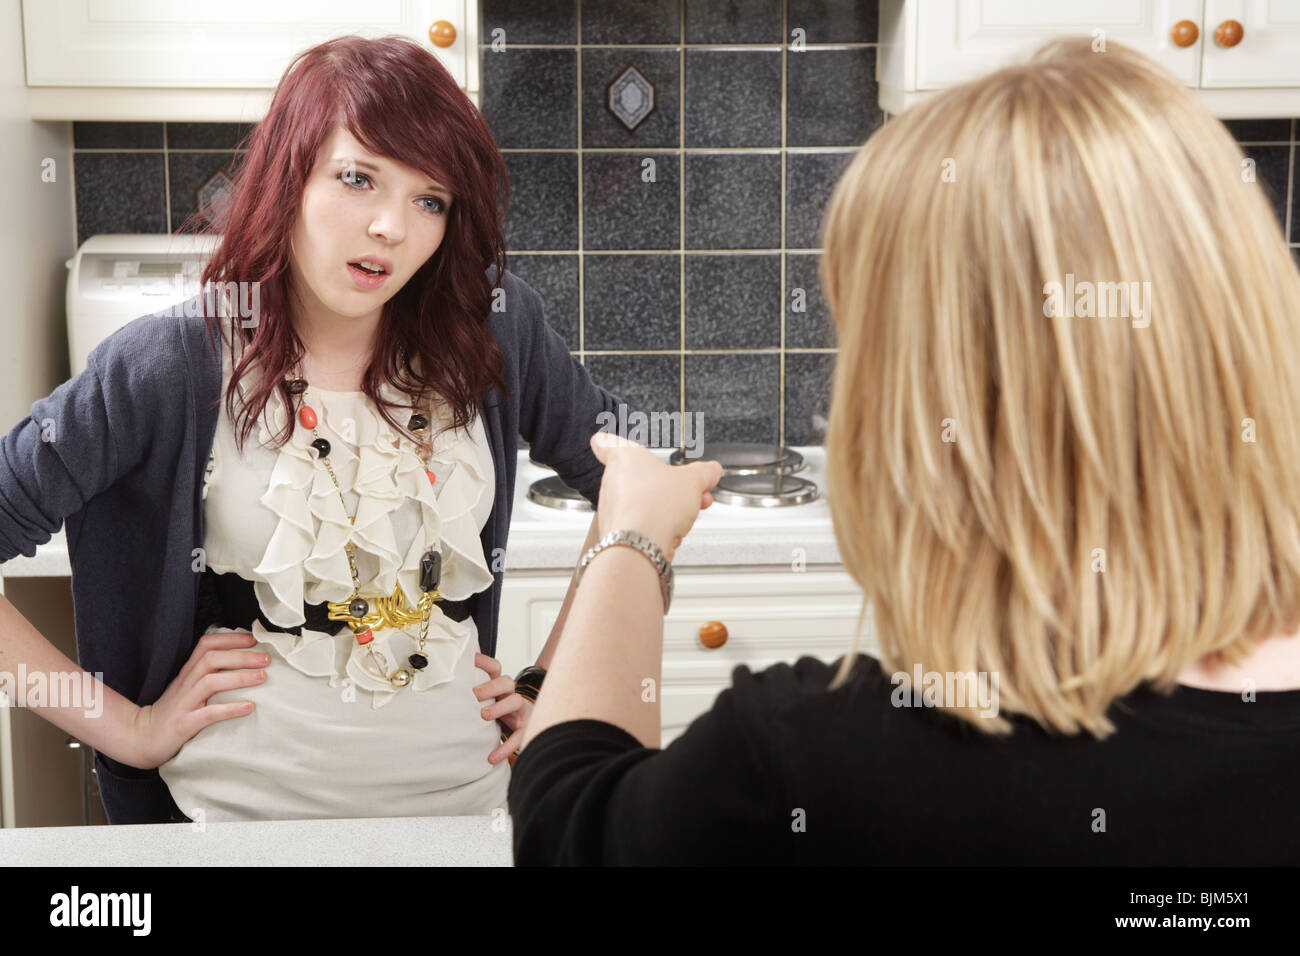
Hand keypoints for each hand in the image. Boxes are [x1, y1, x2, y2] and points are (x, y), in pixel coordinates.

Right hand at [128, 632, 266, 769]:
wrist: (142, 738)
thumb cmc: (172, 712)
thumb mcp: (188, 688)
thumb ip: (207, 674)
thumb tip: (240, 661)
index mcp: (188, 673)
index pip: (206, 645)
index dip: (230, 639)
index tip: (254, 639)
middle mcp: (185, 684)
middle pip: (212, 659)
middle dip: (241, 656)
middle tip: (266, 658)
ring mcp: (184, 703)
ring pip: (210, 682)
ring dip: (239, 678)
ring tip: (263, 677)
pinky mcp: (184, 724)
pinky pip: (208, 714)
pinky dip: (230, 709)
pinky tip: (249, 707)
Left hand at [473, 652, 531, 764]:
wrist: (529, 726)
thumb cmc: (504, 712)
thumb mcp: (491, 700)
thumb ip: (474, 695)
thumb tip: (446, 687)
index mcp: (501, 687)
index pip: (495, 668)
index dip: (484, 662)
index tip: (470, 660)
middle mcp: (512, 695)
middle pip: (506, 682)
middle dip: (491, 686)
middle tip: (475, 694)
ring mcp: (522, 711)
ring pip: (516, 701)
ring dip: (500, 707)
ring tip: (484, 716)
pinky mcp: (526, 729)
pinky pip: (518, 737)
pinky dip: (505, 748)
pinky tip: (492, 757)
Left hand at [588, 431, 722, 560]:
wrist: (639, 546)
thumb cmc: (654, 507)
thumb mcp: (693, 481)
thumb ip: (704, 473)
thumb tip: (711, 470)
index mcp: (625, 458)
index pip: (605, 442)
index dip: (609, 439)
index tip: (606, 437)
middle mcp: (612, 481)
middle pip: (640, 478)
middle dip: (668, 486)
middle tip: (691, 492)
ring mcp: (612, 508)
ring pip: (642, 503)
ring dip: (666, 508)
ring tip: (687, 515)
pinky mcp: (616, 532)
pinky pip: (640, 525)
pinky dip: (657, 528)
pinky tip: (672, 533)